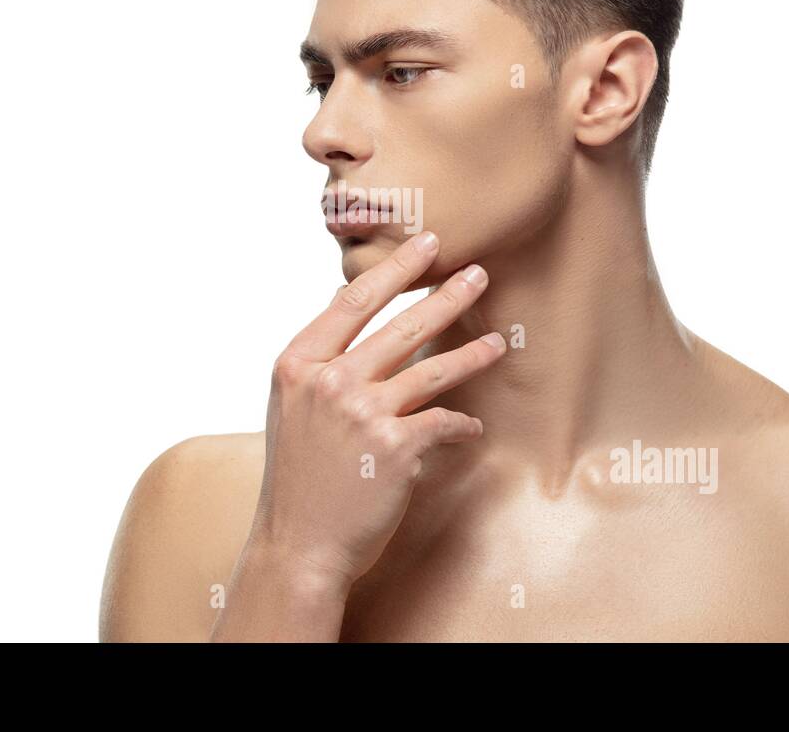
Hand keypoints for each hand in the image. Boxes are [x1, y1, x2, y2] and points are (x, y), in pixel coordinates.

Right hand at [248, 230, 505, 592]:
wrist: (298, 544)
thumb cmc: (297, 476)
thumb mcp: (290, 406)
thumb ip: (317, 359)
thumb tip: (341, 302)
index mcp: (298, 363)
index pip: (353, 301)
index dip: (396, 269)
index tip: (427, 243)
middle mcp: (329, 380)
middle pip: (400, 325)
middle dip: (447, 294)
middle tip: (479, 272)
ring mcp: (362, 411)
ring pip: (432, 369)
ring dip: (472, 354)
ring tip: (499, 343)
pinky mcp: (394, 446)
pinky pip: (443, 421)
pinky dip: (461, 424)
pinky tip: (471, 426)